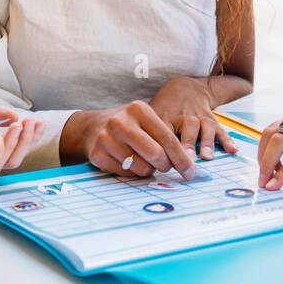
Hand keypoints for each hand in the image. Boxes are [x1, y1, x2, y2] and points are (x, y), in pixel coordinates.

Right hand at [61, 101, 196, 179]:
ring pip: (141, 167)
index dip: (181, 158)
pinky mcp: (97, 154)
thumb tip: (187, 163)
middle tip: (165, 167)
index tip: (190, 171)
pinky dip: (132, 173)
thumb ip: (163, 138)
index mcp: (138, 110)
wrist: (92, 127)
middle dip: (165, 166)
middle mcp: (121, 122)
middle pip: (155, 154)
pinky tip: (128, 163)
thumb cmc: (127, 126)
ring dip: (148, 170)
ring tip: (143, 161)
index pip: (167, 137)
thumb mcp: (144, 121)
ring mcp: (107, 138)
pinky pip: (126, 173)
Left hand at [148, 76, 237, 160]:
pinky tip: (233, 150)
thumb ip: (145, 139)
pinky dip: (227, 140)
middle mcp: (183, 116)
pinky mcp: (211, 118)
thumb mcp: (151, 118)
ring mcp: (199, 116)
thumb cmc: (163, 110)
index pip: (164, 132)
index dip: (164, 147)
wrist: (184, 88)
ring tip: (206, 157)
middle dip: (187, 144)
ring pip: (204, 127)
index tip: (163, 163)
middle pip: (186, 128)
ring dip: (206, 142)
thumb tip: (134, 165)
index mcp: (165, 117)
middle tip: (187, 160)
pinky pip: (220, 129)